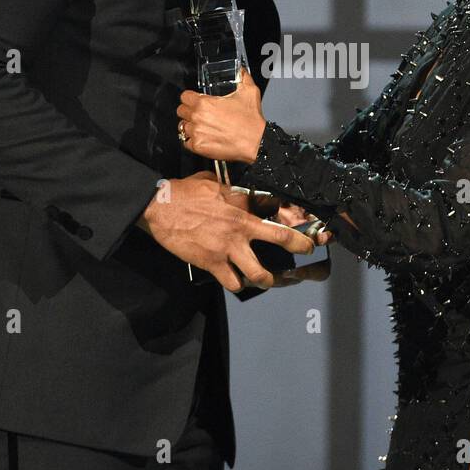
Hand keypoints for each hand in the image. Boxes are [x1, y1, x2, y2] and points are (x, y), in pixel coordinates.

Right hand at [137, 171, 314, 292]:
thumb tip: (249, 196)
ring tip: (266, 279)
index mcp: (243, 216)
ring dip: (263, 280)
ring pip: (255, 277)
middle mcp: (238, 236)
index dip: (299, 243)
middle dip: (290, 268)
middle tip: (296, 271)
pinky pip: (231, 282)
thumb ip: (237, 195)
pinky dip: (236, 283)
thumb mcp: (218, 186)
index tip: (308, 247)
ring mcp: (224, 252)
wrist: (161, 207)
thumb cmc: (188, 193)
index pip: (279, 232)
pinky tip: (236, 278)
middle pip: (271, 259)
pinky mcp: (209, 264)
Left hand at [177, 68, 265, 163]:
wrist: (256, 142)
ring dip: (190, 126)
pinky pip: (186, 142)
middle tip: (198, 114)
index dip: (189, 97)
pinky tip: (202, 137)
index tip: (194, 100)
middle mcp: (198, 117)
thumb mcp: (250, 92)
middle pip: (181, 111)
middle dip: (188, 111)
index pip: (184, 96)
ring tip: (201, 126)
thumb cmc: (251, 120)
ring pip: (182, 127)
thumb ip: (244, 77)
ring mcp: (197, 133)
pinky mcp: (199, 146)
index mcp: (205, 103)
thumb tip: (242, 71)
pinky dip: (192, 140)